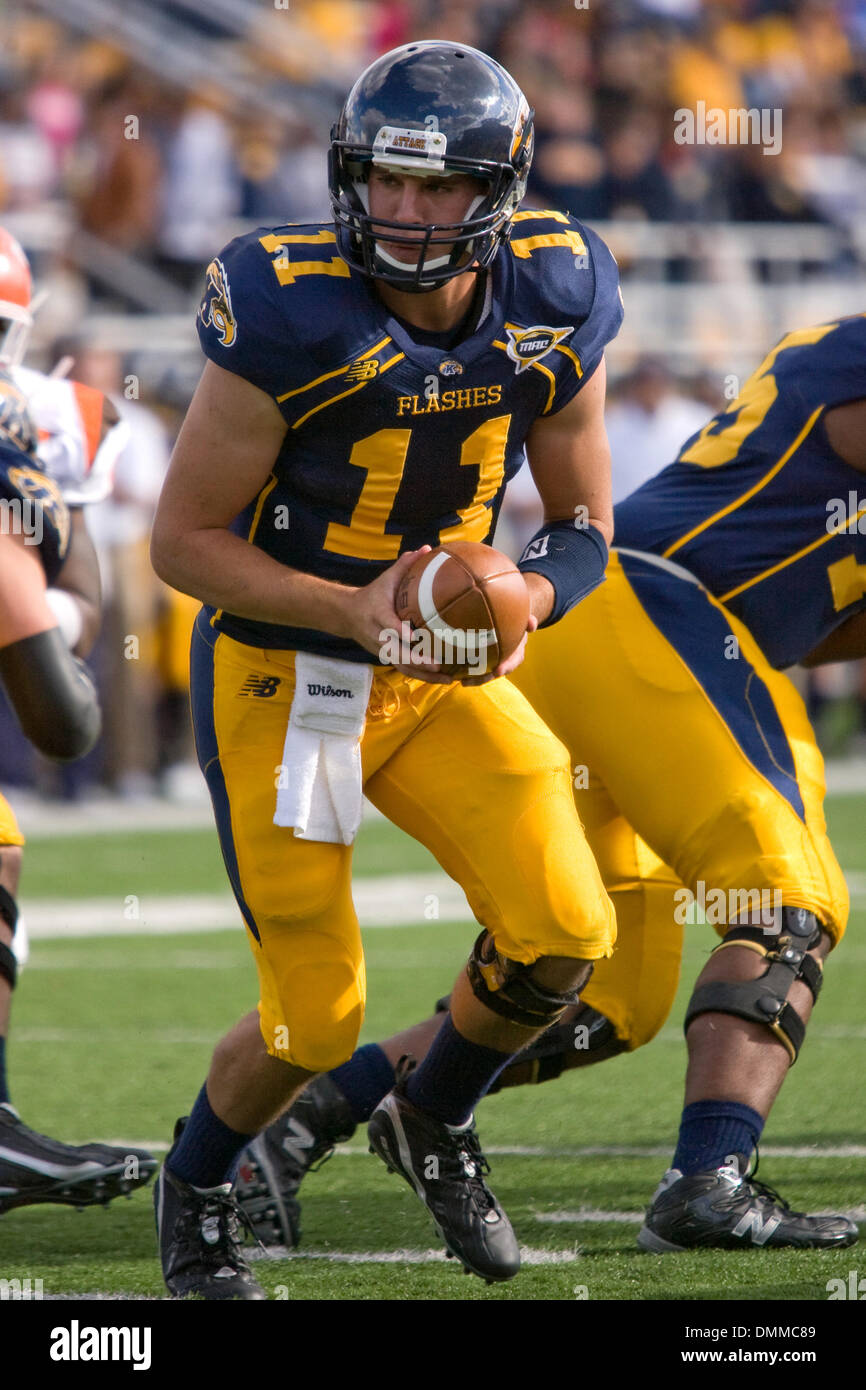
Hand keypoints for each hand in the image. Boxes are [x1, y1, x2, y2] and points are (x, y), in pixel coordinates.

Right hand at [343, 547, 454, 684]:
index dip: (400, 632)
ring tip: (446, 678)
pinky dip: (422, 676)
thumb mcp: (385, 578)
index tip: (414, 637)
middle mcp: (377, 635)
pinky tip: (441, 678)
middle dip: (416, 661)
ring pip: (401, 666)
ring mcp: (381, 649)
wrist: (347, 615)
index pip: (388, 624)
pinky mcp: (386, 658)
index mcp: (377, 614)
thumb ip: (405, 565)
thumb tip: (428, 548)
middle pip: (396, 653)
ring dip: (423, 675)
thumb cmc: (372, 594)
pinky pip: (404, 670)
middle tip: (438, 664)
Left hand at [459, 613, 537, 686]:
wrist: (510, 619)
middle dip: (484, 678)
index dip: (507, 667)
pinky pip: (476, 667)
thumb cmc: (516, 619)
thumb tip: (532, 624)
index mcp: (517, 652)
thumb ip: (529, 621)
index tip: (498, 671)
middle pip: (495, 672)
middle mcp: (505, 660)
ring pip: (484, 673)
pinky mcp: (484, 659)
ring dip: (474, 679)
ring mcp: (494, 661)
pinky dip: (467, 670)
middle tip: (470, 681)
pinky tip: (455, 672)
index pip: (514, 661)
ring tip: (461, 681)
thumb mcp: (524, 619)